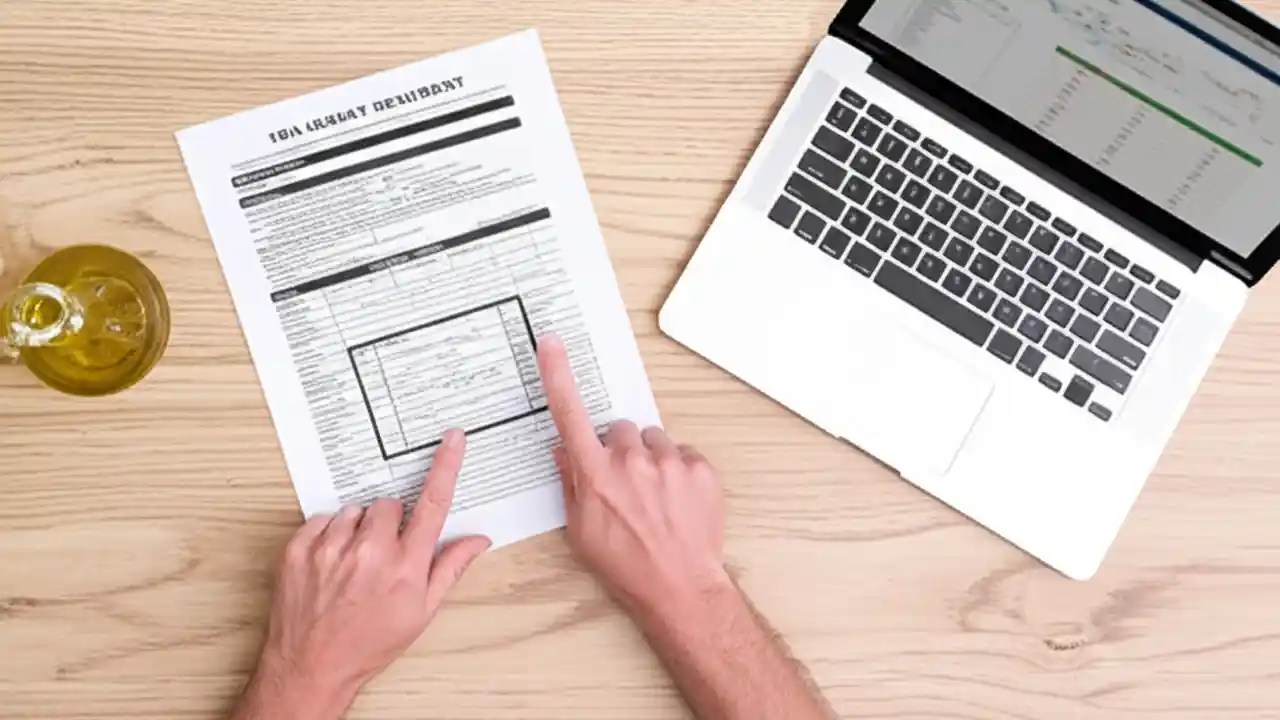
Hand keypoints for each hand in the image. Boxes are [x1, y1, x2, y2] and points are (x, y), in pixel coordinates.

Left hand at [234, 430, 490, 719]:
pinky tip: (331, 562)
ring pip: (354, 510)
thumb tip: (477, 540)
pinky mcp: (299, 550)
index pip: (433, 503)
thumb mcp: (421, 612)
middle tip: (383, 552)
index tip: (453, 440)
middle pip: (388, 504)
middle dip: (390, 522)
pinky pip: (322, 519)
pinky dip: (328, 535)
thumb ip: (450, 568)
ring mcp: (331, 549)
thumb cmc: (368, 644)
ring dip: (357, 529)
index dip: (446, 466)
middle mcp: (369, 553)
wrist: (311, 666)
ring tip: (353, 562)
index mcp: (406, 566)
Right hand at [536, 335, 729, 616]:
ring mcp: (668, 463)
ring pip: (653, 440)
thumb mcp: (580, 530)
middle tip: (625, 485)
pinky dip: (679, 472)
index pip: (570, 414)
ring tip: (655, 498)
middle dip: (620, 449)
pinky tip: (676, 501)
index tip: (551, 343)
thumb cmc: (626, 564)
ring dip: (651, 459)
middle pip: (620, 430)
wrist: (679, 586)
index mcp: (595, 474)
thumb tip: (564, 449)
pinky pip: (683, 454)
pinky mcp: (699, 469)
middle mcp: (630, 462)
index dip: (557, 374)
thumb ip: (570, 482)